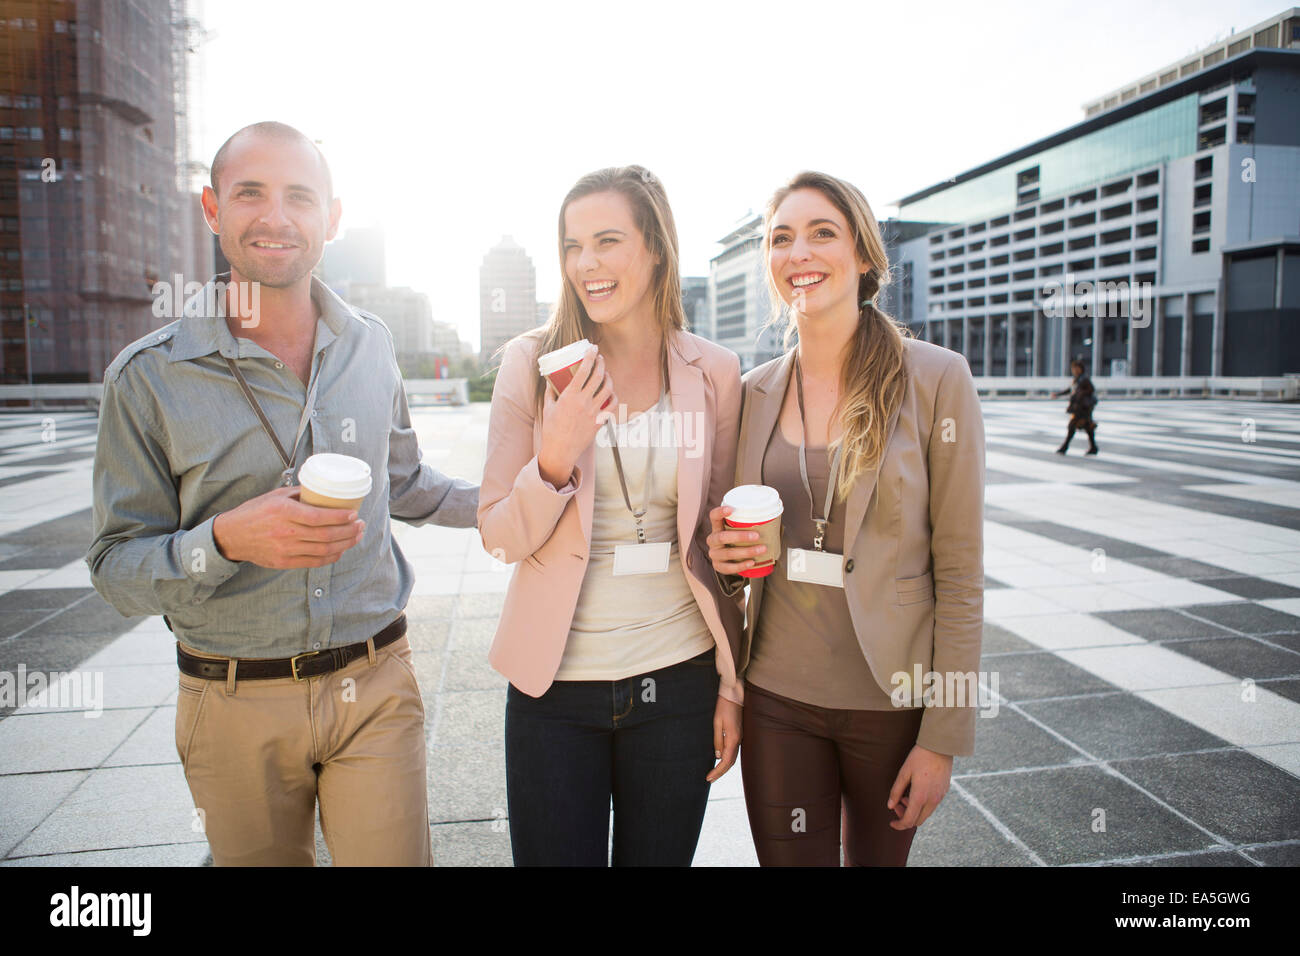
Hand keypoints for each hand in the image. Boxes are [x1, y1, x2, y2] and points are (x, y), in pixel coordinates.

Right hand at [212, 486, 364, 568]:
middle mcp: (285, 532)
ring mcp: (285, 549)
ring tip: (357, 536)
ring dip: (345, 544)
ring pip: (324, 550)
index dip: (340, 517)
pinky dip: (331, 557)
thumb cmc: (255, 512)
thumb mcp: (275, 496)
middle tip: (361, 525)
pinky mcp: (284, 562)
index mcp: (283, 511)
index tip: (354, 514)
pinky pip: (314, 562)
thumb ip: (299, 493)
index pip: (319, 517)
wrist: (232, 536)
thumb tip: (324, 489)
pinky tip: (341, 550)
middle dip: (349, 531)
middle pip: (326, 535)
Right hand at [538, 345, 616, 485]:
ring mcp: (594, 412)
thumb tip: (550, 381)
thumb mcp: (548, 407)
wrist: (561, 450)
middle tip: (600, 358)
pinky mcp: (599, 421)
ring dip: (609, 378)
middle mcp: (584, 402)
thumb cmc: (552, 429)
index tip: (592, 348)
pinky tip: (611, 392)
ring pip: (608, 389)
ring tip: (606, 373)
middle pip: (598, 376)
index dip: (590, 356)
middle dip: (601, 363)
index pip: (584, 370)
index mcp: (570, 396)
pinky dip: (614, 396)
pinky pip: (612, 406)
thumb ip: (550, 393)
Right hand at [705, 505, 766, 575]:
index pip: (713, 517)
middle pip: (721, 537)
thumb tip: (773, 518)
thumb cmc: (738, 541)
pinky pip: (729, 567)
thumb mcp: (739, 531)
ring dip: (746, 551)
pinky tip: (752, 562)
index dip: (720, 512)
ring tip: (762, 549)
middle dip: (740, 536)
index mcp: (717, 528)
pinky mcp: (718, 566)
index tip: (731, 509)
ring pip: (728, 553)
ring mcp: (714, 554)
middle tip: (757, 536)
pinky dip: (741, 565)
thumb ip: (747, 524)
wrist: (730, 560)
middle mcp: (713, 540)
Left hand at [707, 695, 741, 781]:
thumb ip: (717, 740)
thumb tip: (717, 756)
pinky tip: (720, 761)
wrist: (734, 695)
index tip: (708, 778)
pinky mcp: (738, 734)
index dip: (718, 771)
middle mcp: (738, 740)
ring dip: (724, 767)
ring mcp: (740, 738)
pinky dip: (728, 760)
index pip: (726, 761)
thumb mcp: (716, 723)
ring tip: (714, 774)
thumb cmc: (723, 706)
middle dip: (720, 773)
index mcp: (733, 738)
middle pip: (731, 763)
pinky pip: (734, 752)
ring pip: (733, 758)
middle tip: (709, 779)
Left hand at [886, 744, 952, 829]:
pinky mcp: (944, 792)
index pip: (909, 820)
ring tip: (905, 796)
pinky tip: (916, 792)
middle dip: (906, 817)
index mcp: (920, 796)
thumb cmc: (920, 757)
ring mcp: (940, 797)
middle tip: (897, 805)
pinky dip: (922, 805)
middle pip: (918, 820)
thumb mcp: (904, 772)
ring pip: (926, 814)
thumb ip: (896, 791)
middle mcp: (932, 800)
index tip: (891, 823)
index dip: (899, 825)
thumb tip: (890, 806)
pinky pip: (932, 805)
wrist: (940, 746)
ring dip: (914, 811)